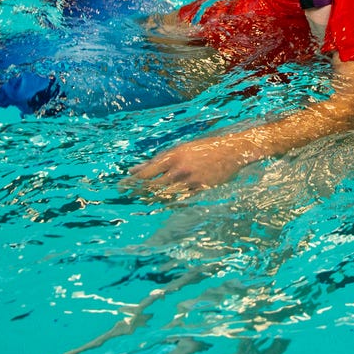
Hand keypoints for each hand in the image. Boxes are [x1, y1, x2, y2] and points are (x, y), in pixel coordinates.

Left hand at [130, 132, 258, 194]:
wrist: (232, 150)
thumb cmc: (203, 148)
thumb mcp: (179, 150)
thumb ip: (156, 160)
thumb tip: (134, 168)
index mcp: (173, 156)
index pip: (147, 172)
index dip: (132, 181)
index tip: (121, 187)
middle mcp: (180, 169)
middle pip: (153, 186)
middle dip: (138, 193)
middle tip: (128, 198)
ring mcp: (191, 180)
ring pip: (166, 195)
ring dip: (152, 200)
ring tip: (143, 203)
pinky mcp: (201, 189)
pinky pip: (182, 199)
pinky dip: (170, 202)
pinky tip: (163, 204)